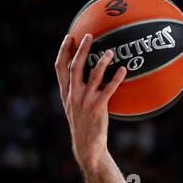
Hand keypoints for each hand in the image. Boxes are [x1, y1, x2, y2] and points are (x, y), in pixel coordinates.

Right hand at [54, 32, 127, 170]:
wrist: (87, 146)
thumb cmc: (83, 124)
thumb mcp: (74, 106)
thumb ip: (76, 90)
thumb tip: (85, 74)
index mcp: (65, 93)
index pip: (60, 67)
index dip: (63, 51)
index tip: (68, 37)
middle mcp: (73, 95)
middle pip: (75, 66)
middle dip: (81, 49)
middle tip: (89, 36)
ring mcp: (85, 102)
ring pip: (93, 76)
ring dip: (101, 61)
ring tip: (110, 51)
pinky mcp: (98, 109)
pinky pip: (108, 90)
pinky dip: (116, 78)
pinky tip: (123, 70)